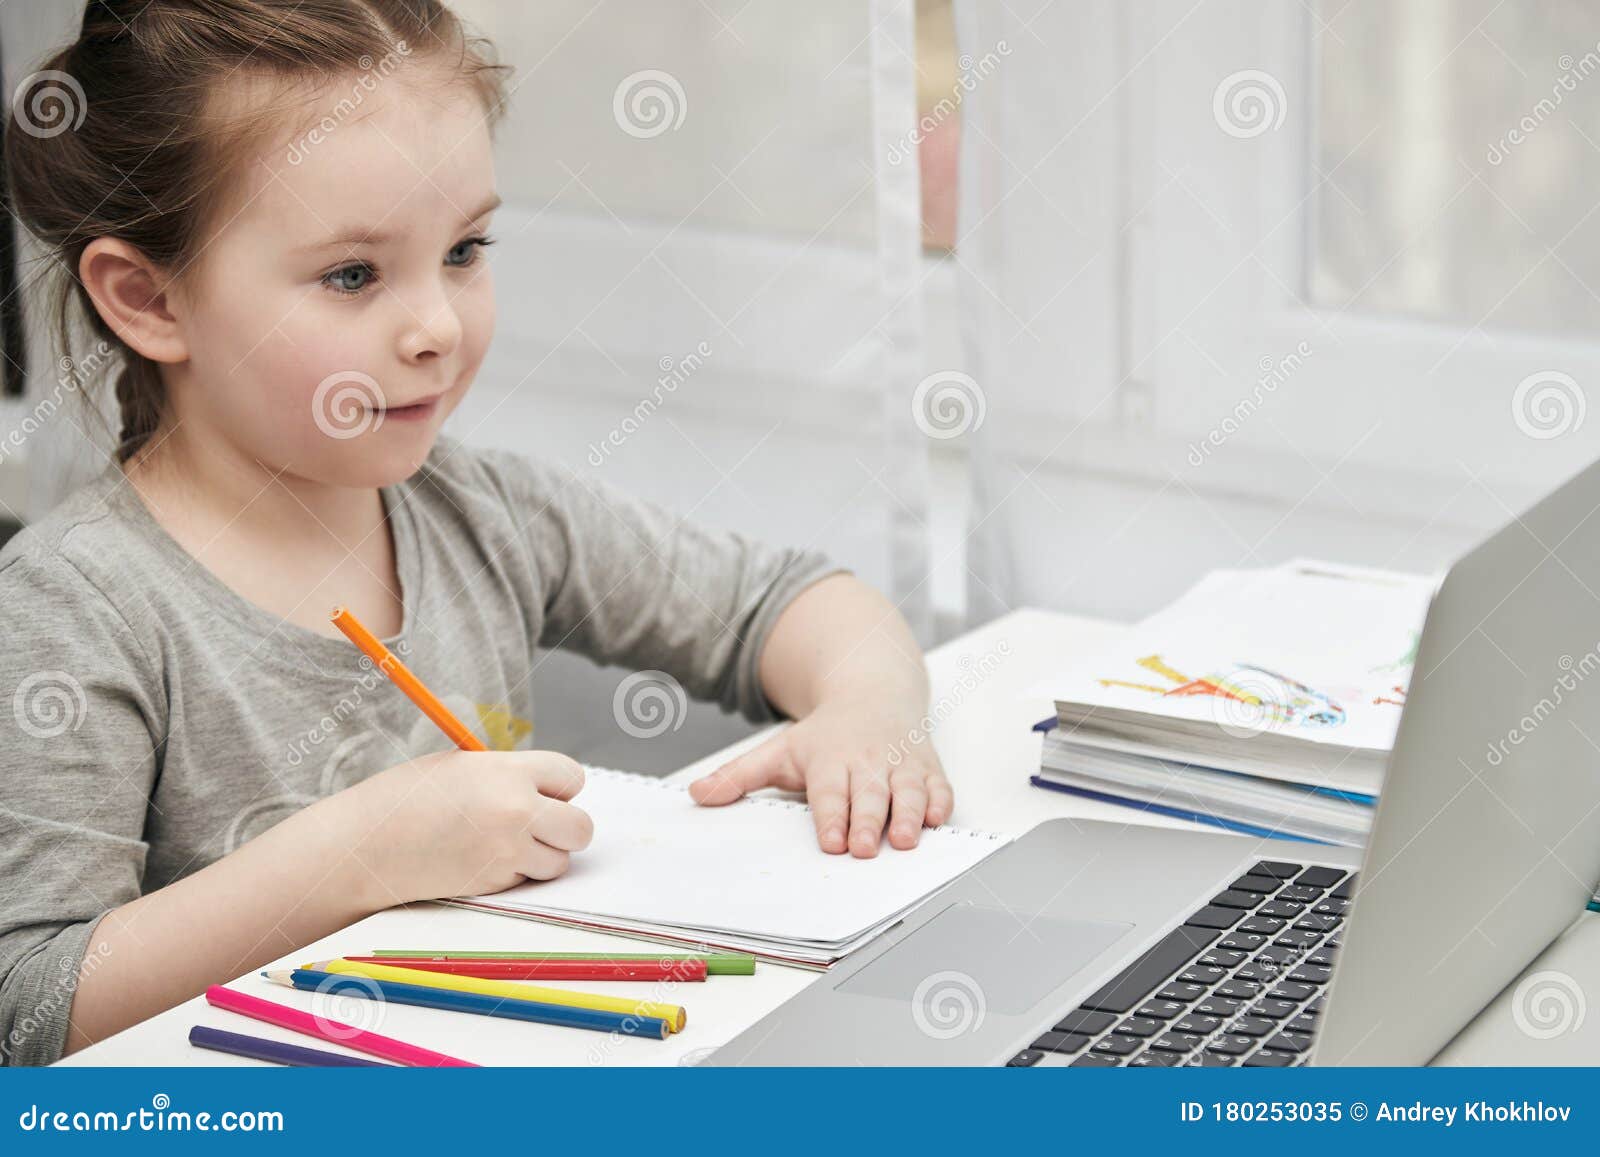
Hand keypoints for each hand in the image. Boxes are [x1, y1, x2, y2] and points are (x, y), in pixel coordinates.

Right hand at [321, 749, 592, 908]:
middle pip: (582, 827)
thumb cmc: (405, 798)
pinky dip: (515, 875)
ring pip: (559, 861)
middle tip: (540, 823)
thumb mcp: (462, 766)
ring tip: (505, 843)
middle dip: (566, 827)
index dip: (560, 786)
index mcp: (508, 772)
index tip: (544, 791)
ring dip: (543, 855)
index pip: (573, 776)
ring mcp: (507, 853)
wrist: (364, 845)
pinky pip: (527, 881)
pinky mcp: (493, 885)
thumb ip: (509, 774)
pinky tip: (481, 860)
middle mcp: (516, 812)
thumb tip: (547, 788)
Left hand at [688, 698, 953, 857]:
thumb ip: (738, 775)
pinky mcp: (927, 767)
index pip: (829, 791)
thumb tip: (697, 795)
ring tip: (905, 840)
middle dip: (868, 821)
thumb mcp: (777, 749)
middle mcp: (867, 760)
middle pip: (869, 793)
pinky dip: (941, 801)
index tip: (830, 842)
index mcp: (829, 758)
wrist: (873, 691)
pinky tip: (939, 819)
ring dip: (909, 814)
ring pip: (908, 790)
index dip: (831, 817)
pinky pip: (939, 784)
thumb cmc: (825, 734)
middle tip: (864, 849)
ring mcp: (901, 763)